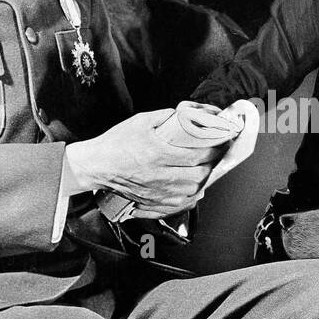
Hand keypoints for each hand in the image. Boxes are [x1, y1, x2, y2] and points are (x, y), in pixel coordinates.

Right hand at [64, 109, 221, 218]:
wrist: (97, 165)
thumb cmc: (117, 143)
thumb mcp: (141, 121)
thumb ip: (166, 117)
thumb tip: (187, 115)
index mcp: (158, 153)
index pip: (197, 154)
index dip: (214, 149)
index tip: (221, 142)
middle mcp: (160, 175)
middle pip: (199, 174)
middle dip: (212, 164)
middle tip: (215, 155)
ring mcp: (157, 192)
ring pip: (193, 191)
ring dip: (203, 180)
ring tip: (205, 168)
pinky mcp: (154, 202)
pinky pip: (181, 203)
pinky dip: (192, 195)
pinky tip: (193, 186)